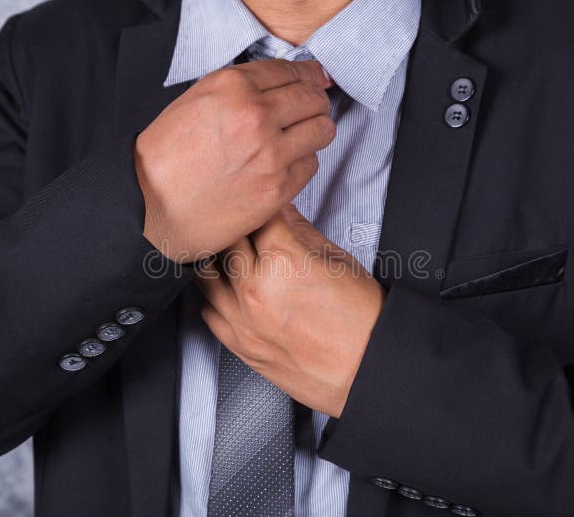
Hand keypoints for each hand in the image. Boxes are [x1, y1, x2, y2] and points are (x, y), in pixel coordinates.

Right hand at [135, 59, 334, 262]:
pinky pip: (311, 165)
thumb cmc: (166, 157)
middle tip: (309, 111)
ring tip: (297, 140)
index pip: (289, 70)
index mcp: (232, 87)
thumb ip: (240, 89)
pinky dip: (302, 164)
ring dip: (314, 133)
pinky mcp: (277, 187)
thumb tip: (285, 82)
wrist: (149, 207)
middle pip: (313, 99)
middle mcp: (255, 115)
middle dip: (315, 103)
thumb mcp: (196, 101)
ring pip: (322, 130)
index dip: (307, 75)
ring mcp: (270, 153)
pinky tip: (282, 167)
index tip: (315, 80)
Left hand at [197, 204, 385, 417]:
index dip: (260, 204)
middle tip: (247, 225)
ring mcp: (243, 319)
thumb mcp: (337, 260)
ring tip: (232, 255)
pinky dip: (215, 295)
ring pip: (205, 273)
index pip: (256, 214)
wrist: (368, 371)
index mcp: (284, 260)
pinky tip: (229, 289)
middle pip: (225, 239)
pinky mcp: (240, 345)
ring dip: (217, 259)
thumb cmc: (363, 322)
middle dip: (236, 228)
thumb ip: (301, 230)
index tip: (262, 202)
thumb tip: (283, 210)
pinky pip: (208, 311)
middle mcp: (256, 288)